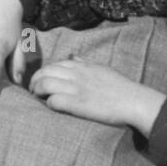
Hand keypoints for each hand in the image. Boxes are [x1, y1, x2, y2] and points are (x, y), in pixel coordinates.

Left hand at [29, 57, 166, 133]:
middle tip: (33, 90)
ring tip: (37, 98)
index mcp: (82, 66)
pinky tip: (51, 107)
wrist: (133, 100)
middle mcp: (76, 74)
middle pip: (45, 72)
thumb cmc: (120, 86)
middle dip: (35, 80)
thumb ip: (85, 63)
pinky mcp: (77, 104)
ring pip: (45, 84)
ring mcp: (76, 88)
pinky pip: (54, 101)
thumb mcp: (102, 68)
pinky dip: (48, 103)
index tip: (41, 81)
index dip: (44, 72)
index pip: (54, 64)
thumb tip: (73, 58)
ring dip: (37, 91)